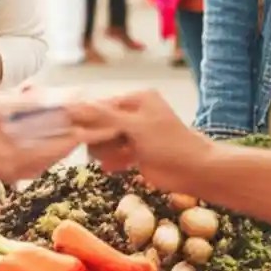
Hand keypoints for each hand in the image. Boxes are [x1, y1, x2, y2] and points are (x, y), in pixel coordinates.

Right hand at [0, 90, 94, 182]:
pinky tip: (35, 123)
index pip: (67, 140)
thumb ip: (33, 105)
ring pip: (45, 154)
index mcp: (21, 156)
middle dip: (74, 129)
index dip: (87, 125)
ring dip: (56, 134)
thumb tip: (64, 100)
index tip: (103, 113)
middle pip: (59, 149)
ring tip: (65, 115)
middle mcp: (18, 168)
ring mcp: (8, 169)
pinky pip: (30, 157)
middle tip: (89, 111)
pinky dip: (39, 141)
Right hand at [66, 89, 213, 194]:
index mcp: (138, 99)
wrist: (195, 171)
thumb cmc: (168, 142)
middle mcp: (135, 113)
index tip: (76, 131)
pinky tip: (111, 167)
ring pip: (107, 140)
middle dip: (100, 137)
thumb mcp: (135, 126)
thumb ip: (104, 116)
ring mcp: (135, 134)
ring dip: (106, 150)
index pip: (103, 105)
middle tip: (103, 146)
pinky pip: (115, 154)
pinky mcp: (136, 153)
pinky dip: (112, 160)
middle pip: (102, 123)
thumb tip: (75, 105)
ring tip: (116, 157)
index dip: (89, 118)